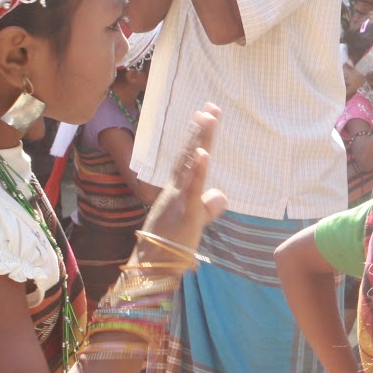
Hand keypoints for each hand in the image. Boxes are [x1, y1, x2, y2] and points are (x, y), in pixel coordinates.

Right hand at [140, 104, 227, 255]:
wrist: (152, 266)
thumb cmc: (170, 245)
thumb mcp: (195, 221)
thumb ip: (207, 206)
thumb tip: (220, 194)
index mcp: (177, 189)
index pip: (189, 157)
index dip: (197, 136)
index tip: (206, 114)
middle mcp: (176, 189)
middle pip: (189, 153)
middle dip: (201, 129)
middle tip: (210, 106)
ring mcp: (180, 199)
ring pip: (190, 165)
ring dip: (200, 140)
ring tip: (208, 118)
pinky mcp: (187, 213)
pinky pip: (192, 188)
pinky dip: (198, 170)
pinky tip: (204, 152)